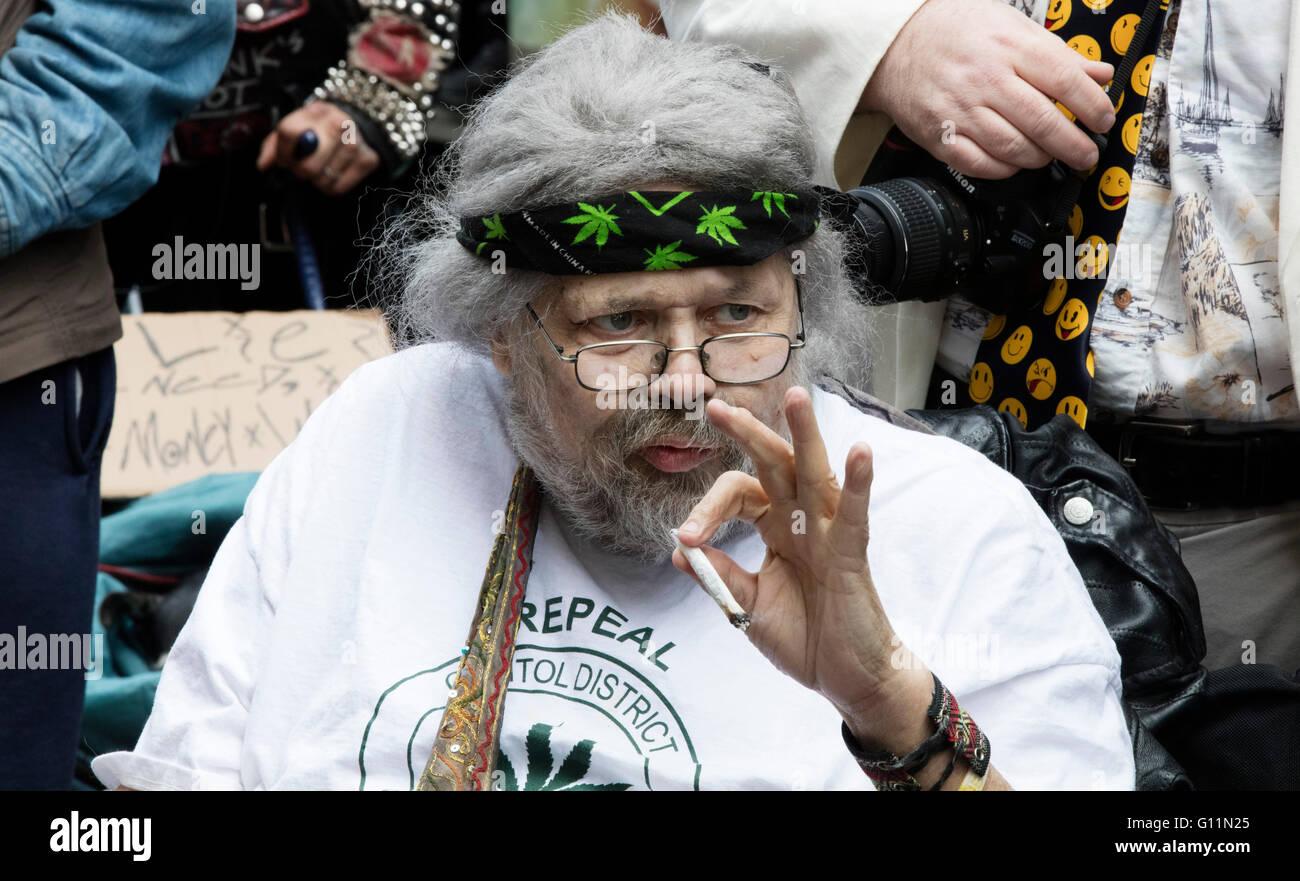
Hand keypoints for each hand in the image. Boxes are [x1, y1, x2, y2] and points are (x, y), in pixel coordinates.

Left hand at [256, 102, 379, 194]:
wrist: (353, 128)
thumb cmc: (317, 131)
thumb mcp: (294, 129)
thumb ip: (274, 146)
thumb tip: (264, 165)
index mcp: (316, 110)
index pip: (290, 133)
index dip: (283, 152)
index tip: (284, 158)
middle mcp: (340, 123)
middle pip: (308, 165)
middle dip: (300, 171)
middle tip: (302, 167)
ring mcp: (356, 143)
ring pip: (323, 180)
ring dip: (316, 180)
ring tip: (320, 169)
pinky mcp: (369, 160)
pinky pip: (339, 188)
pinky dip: (330, 187)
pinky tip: (332, 175)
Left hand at [673, 387, 921, 727]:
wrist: (846, 679)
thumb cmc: (805, 639)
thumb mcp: (748, 607)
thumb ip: (720, 575)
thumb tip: (680, 550)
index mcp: (776, 528)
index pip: (739, 495)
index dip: (708, 509)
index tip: (686, 537)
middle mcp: (802, 521)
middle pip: (775, 465)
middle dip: (748, 433)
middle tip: (716, 405)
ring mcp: (830, 535)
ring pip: (816, 475)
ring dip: (806, 435)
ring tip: (796, 396)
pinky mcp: (853, 556)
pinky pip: (856, 515)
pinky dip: (859, 484)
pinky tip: (859, 451)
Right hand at [859, 0, 1115, 177]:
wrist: (897, 44)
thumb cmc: (958, 32)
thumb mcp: (1013, 27)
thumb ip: (1058, 54)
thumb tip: (1100, 75)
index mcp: (1010, 47)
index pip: (1065, 81)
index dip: (1093, 107)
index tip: (1103, 120)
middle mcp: (986, 79)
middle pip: (1043, 122)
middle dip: (1074, 145)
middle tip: (1086, 155)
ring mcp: (961, 111)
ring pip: (1014, 149)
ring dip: (1040, 158)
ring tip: (1049, 155)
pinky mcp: (941, 136)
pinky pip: (981, 165)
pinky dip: (1005, 169)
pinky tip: (1014, 162)